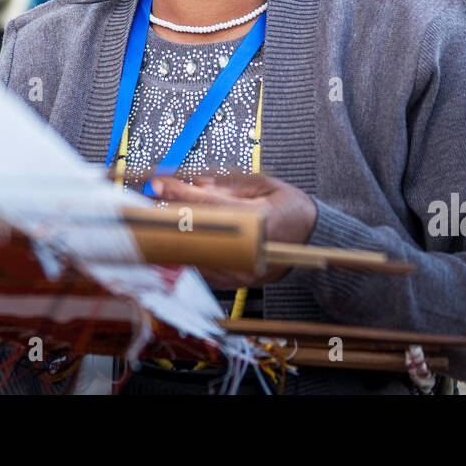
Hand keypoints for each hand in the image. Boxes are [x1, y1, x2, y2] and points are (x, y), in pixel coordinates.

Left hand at [149, 174, 318, 288]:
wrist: (314, 240)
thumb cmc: (290, 207)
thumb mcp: (263, 185)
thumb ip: (227, 185)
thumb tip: (194, 184)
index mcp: (259, 219)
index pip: (209, 206)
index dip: (179, 194)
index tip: (159, 184)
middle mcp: (250, 249)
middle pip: (196, 234)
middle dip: (169, 217)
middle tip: (150, 204)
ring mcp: (242, 270)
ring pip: (195, 255)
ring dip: (174, 236)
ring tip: (159, 220)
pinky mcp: (235, 282)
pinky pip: (201, 268)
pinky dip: (187, 252)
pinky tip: (178, 239)